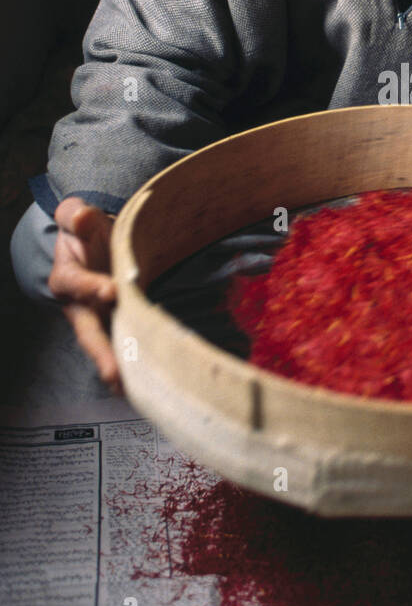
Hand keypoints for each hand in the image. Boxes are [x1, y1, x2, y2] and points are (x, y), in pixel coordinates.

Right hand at [48, 197, 119, 388]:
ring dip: (121, 367)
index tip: (112, 291)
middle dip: (102, 353)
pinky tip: (151, 381)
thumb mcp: (77, 217)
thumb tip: (81, 217)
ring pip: (108, 347)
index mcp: (67, 277)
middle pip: (89, 332)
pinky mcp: (120, 325)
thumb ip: (76, 216)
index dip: (91, 287)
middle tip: (114, 374)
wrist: (95, 243)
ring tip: (135, 389)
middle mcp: (81, 306)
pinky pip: (126, 346)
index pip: (76, 284)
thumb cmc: (86, 232)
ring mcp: (100, 320)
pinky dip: (137, 363)